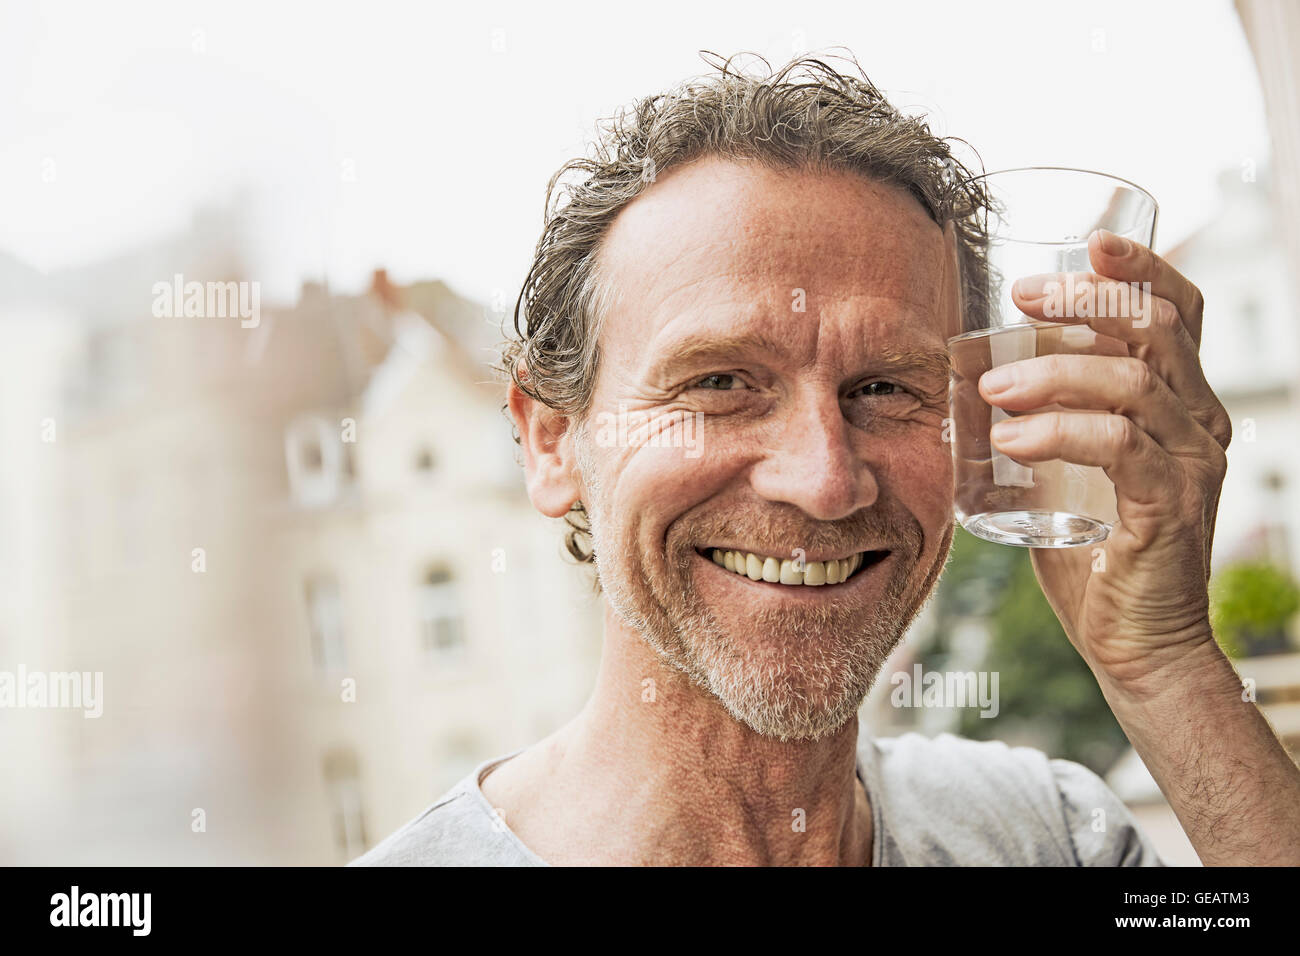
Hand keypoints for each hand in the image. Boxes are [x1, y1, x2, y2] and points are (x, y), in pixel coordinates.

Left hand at [977, 229, 1232, 694]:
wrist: (1133, 641)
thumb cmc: (1090, 553)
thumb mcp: (1064, 471)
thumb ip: (1040, 423)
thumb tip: (968, 382)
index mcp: (1179, 405)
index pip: (1179, 314)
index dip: (1142, 269)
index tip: (1088, 243)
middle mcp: (1198, 422)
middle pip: (1159, 329)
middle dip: (1085, 302)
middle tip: (1021, 299)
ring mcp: (1191, 462)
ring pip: (1134, 382)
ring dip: (1054, 374)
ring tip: (991, 388)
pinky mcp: (1170, 504)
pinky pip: (1119, 445)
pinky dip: (1060, 431)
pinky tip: (1012, 440)